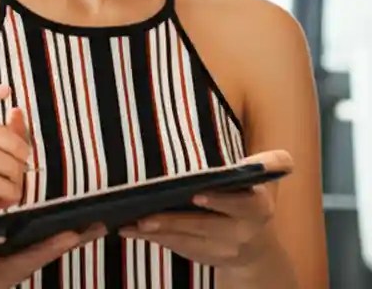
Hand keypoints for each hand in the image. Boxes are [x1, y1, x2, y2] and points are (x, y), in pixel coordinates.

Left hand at [119, 150, 293, 268]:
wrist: (255, 249)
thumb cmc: (248, 201)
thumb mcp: (262, 182)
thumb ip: (266, 165)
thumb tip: (284, 157)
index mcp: (258, 207)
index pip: (242, 204)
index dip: (220, 200)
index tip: (197, 195)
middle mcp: (243, 231)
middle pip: (206, 226)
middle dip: (175, 222)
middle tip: (146, 214)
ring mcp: (223, 249)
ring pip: (187, 240)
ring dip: (157, 232)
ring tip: (132, 222)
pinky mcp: (204, 257)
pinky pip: (177, 247)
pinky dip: (154, 239)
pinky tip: (131, 230)